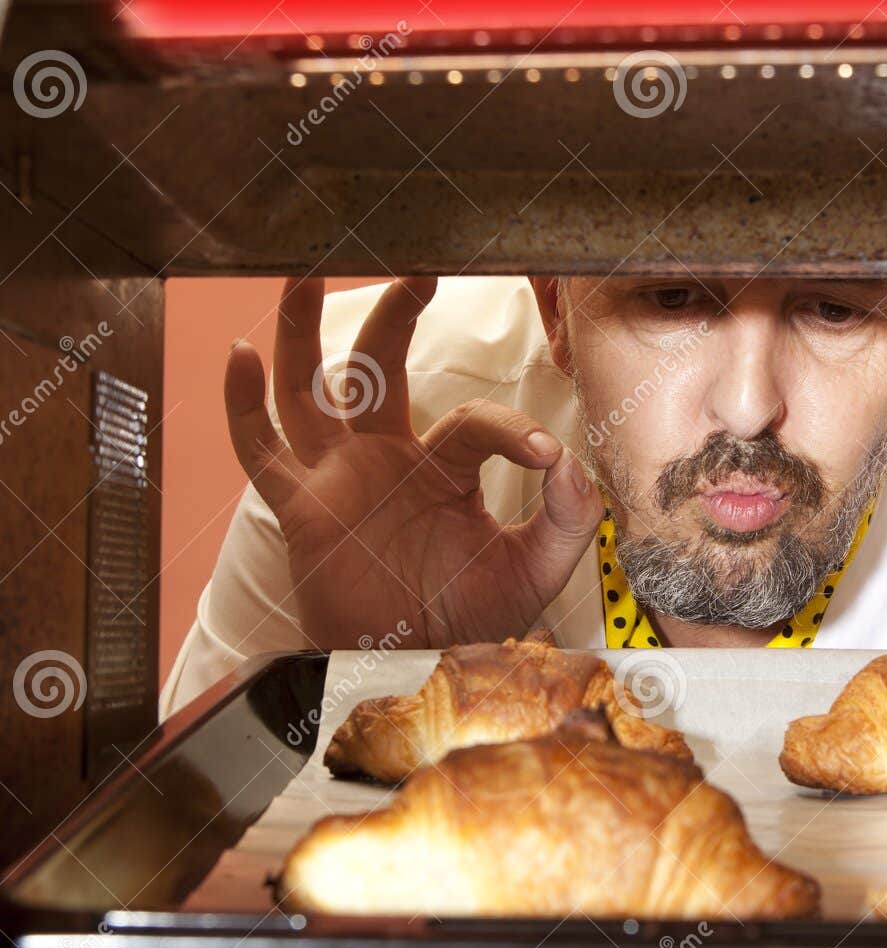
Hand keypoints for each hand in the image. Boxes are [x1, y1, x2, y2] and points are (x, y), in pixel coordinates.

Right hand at [224, 276, 603, 648]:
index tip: (545, 456)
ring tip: (305, 268)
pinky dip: (244, 404)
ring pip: (312, 387)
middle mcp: (387, 458)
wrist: (415, 668)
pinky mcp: (301, 507)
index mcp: (445, 466)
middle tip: (419, 264)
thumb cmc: (470, 618)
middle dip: (396, 312)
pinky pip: (260, 449)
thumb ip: (568, 519)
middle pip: (381, 366)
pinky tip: (240, 355)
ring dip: (303, 329)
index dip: (512, 428)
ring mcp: (339, 477)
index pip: (475, 419)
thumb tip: (572, 463)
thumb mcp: (535, 570)